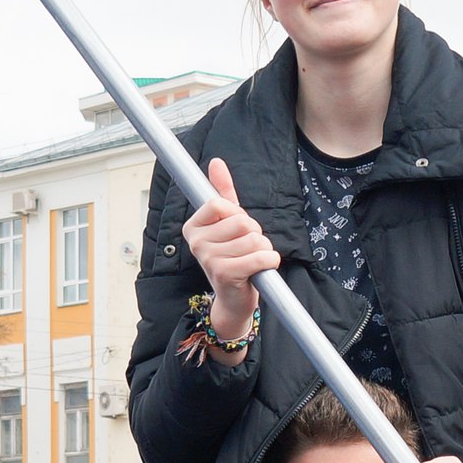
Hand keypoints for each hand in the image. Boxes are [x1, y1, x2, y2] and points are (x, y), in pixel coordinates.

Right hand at [181, 158, 279, 338]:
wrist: (234, 299)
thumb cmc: (234, 258)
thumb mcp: (227, 224)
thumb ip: (223, 192)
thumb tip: (216, 162)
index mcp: (193, 227)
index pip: (219, 202)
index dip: (238, 214)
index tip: (236, 230)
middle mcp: (196, 242)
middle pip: (241, 221)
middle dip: (255, 233)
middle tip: (247, 249)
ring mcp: (208, 259)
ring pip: (254, 238)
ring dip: (264, 249)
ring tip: (253, 261)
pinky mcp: (224, 274)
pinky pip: (260, 256)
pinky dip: (270, 260)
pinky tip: (262, 269)